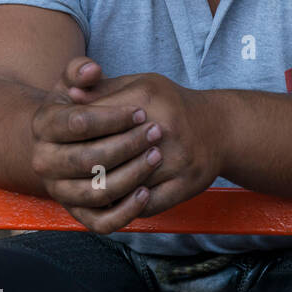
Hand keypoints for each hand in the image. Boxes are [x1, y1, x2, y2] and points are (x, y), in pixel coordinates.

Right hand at [30, 59, 162, 232]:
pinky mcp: (78, 212)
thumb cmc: (82, 110)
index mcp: (43, 126)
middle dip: (127, 145)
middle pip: (87, 159)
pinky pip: (101, 222)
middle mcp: (44, 162)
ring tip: (156, 156)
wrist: (71, 142)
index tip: (141, 112)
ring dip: (131, 175)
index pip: (78, 123)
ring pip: (96, 191)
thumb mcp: (76, 85)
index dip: (113, 118)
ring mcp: (60, 190)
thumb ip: (78, 70)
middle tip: (157, 132)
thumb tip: (90, 70)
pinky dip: (125, 212)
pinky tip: (146, 192)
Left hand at [60, 58, 226, 219]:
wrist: (221, 127)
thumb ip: (103, 89)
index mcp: (146, 98)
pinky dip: (127, 206)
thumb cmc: (171, 105)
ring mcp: (177, 159)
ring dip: (103, 189)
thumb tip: (71, 95)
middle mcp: (164, 128)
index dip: (75, 135)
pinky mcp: (186, 184)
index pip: (92, 121)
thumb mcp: (139, 85)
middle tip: (72, 170)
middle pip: (104, 157)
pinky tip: (117, 199)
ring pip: (123, 185)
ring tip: (88, 188)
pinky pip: (145, 205)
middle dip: (85, 165)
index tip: (70, 141)